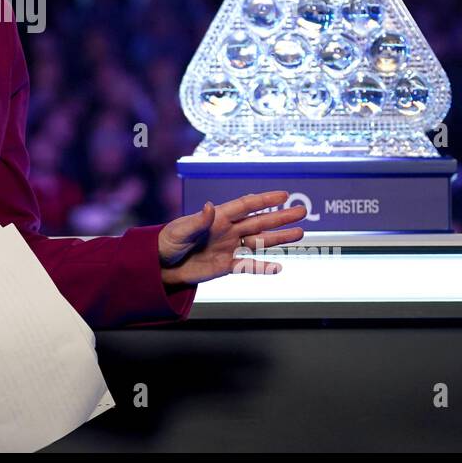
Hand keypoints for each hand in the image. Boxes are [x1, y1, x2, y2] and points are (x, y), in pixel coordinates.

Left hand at [157, 190, 307, 287]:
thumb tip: (210, 206)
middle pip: (259, 221)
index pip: (246, 205)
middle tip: (302, 211)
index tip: (284, 195)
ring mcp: (228, 247)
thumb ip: (198, 221)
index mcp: (217, 217)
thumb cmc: (167, 242)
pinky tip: (279, 267)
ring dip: (279, 238)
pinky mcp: (226, 265)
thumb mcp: (180, 230)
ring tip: (300, 233)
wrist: (160, 265)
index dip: (265, 200)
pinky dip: (263, 267)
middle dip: (280, 217)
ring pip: (259, 241)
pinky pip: (249, 265)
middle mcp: (227, 230)